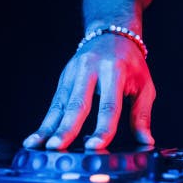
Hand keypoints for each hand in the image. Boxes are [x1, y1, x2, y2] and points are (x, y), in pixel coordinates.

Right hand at [22, 34, 155, 149]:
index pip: (109, 104)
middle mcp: (92, 69)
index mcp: (116, 71)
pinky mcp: (64, 78)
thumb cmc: (131, 64)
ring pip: (60, 104)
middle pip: (78, 103)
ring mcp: (74, 73)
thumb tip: (146, 141)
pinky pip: (54, 103)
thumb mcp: (144, 85)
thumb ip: (142, 114)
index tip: (95, 146)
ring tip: (38, 147)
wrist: (112, 34)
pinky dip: (45, 122)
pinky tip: (36, 139)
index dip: (103, 127)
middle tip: (58, 148)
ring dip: (49, 127)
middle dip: (67, 127)